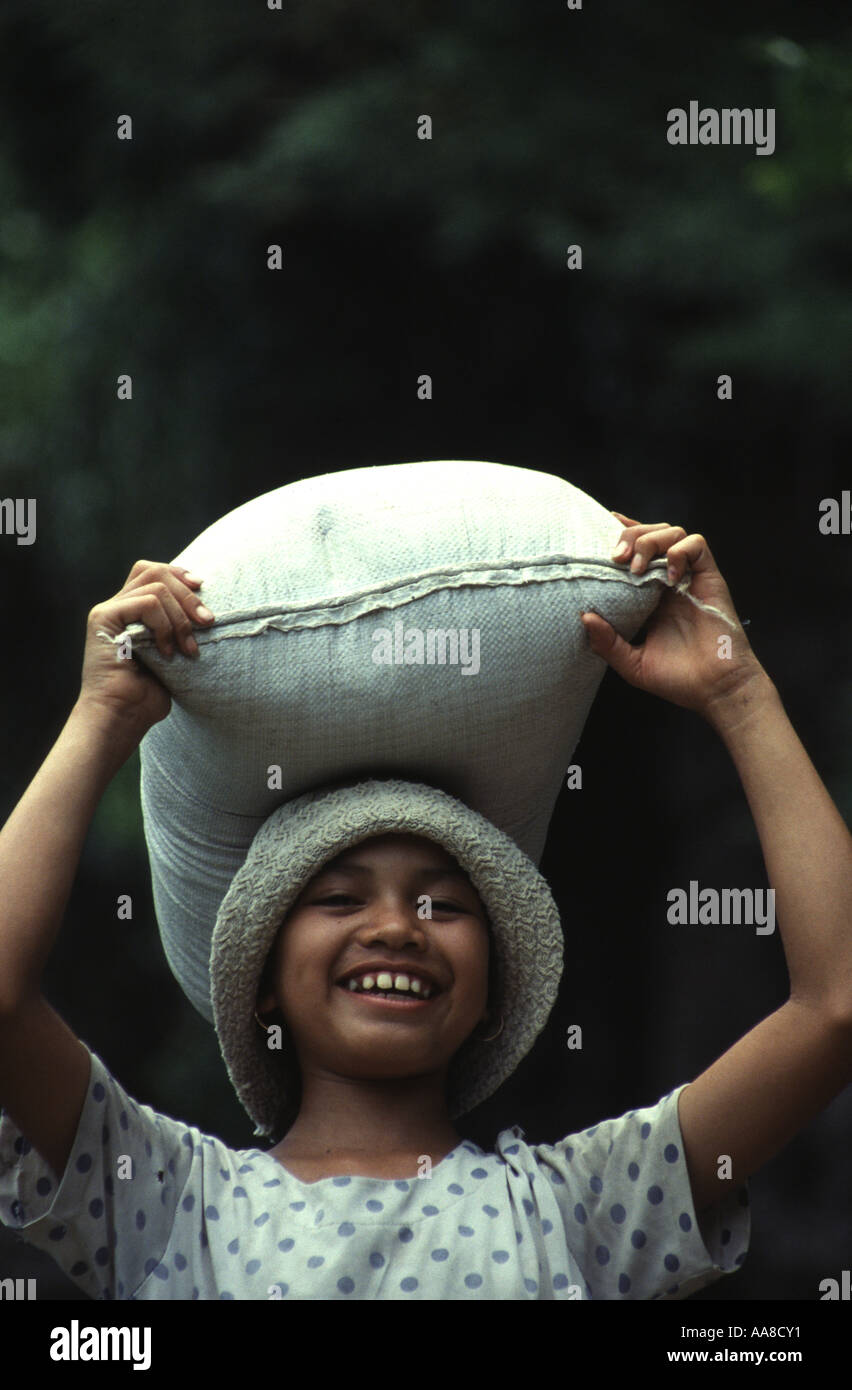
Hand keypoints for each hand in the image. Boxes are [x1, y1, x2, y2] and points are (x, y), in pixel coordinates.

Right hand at [76, 560, 214, 736]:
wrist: (122, 719)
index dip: (179, 574)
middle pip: (155, 571)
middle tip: (208, 622)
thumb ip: (180, 631)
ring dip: (181, 617)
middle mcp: (117, 607)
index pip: (152, 572)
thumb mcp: (173, 658)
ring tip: (189, 648)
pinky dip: (165, 625)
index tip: (203, 589)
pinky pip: (147, 602)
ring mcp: (108, 611)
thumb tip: (208, 614)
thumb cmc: (146, 699)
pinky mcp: (103, 618)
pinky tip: (168, 652)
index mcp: (130, 613)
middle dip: (188, 594)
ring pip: (156, 586)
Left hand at [581, 513, 765, 717]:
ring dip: (650, 541)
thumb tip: (583, 616)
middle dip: (630, 536)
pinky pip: (698, 545)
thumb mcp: (632, 663)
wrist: (714, 690)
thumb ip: (607, 643)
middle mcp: (670, 581)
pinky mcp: (710, 578)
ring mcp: (691, 578)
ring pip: (673, 533)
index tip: (600, 525)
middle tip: (615, 558)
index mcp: (651, 595)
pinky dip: (679, 551)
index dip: (623, 532)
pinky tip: (668, 575)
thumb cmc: (678, 679)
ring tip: (635, 567)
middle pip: (652, 533)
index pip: (637, 550)